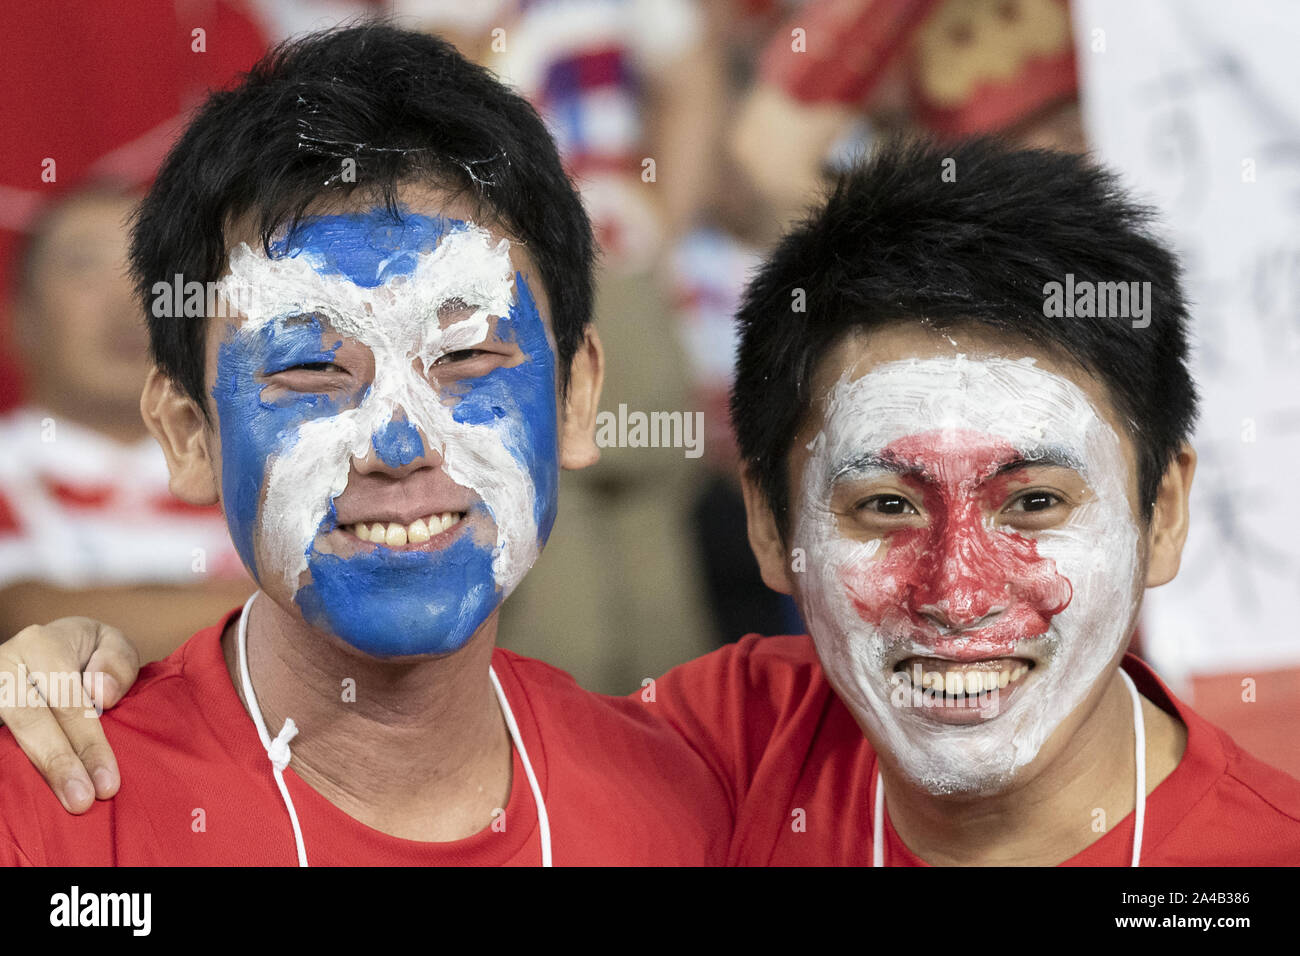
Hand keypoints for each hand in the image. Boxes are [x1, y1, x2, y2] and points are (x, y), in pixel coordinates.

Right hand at [0, 618, 139, 812]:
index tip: (108, 782)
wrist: (45, 647)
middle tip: (84, 801)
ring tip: (64, 801)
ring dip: (36, 769)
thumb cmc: (85, 653)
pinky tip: (28, 791)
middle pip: (31, 718)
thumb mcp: (109, 643)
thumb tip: (100, 694)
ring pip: (7, 734)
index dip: (88, 741)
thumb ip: (115, 662)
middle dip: (60, 763)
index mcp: (41, 643)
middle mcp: (6, 664)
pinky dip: (11, 766)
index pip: (67, 697)